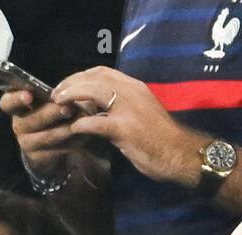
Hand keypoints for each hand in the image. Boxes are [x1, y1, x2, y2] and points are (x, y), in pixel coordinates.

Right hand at [1, 89, 90, 176]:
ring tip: (81, 123)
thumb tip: (78, 93)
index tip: (29, 95)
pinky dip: (72, 143)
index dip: (16, 98)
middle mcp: (19, 125)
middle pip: (30, 119)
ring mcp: (27, 143)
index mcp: (19, 107)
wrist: (60, 152)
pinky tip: (83, 136)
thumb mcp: (57, 106)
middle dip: (51, 113)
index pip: (8, 102)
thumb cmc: (57, 120)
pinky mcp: (38, 158)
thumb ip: (62, 98)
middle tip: (68, 108)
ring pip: (46, 135)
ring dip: (65, 129)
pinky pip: (56, 150)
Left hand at [54, 66, 200, 185]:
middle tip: (57, 95)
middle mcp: (132, 92)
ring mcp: (129, 110)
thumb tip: (97, 110)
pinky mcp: (125, 129)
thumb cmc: (165, 140)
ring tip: (60, 105)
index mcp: (137, 88)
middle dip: (70, 83)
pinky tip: (74, 129)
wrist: (185, 157)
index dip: (80, 76)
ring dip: (71, 96)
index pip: (102, 71)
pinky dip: (81, 124)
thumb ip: (122, 108)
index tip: (68, 85)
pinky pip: (95, 122)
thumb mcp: (144, 114)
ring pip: (91, 91)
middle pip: (93, 77)